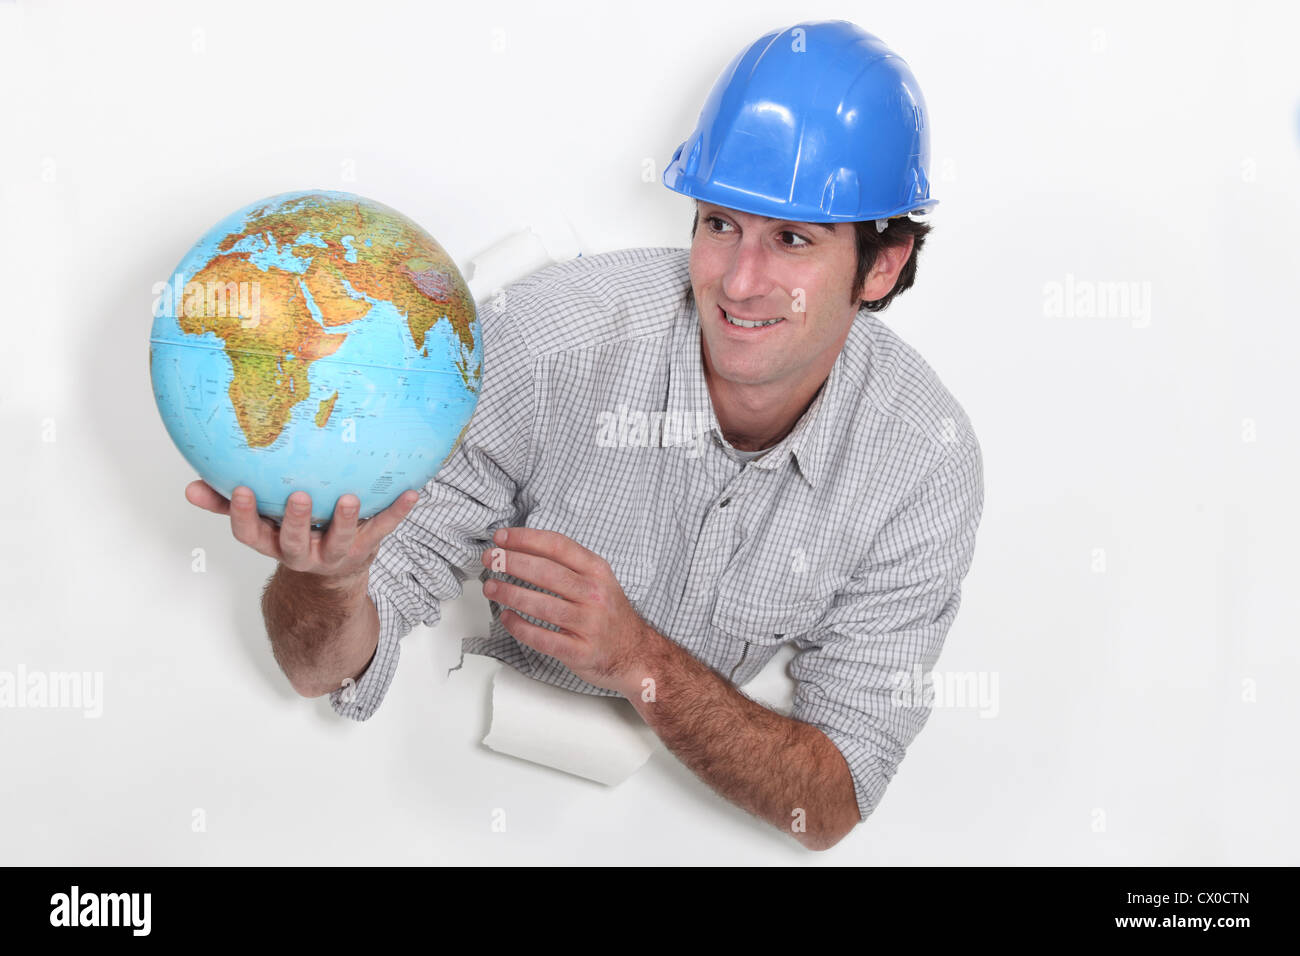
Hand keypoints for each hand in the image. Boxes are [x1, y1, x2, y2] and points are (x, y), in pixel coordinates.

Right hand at [185, 481, 419, 582]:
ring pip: (341, 540)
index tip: (240, 489)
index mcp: (274, 544)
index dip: (243, 515)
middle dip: (295, 521)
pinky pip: (384, 529)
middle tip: (298, 496)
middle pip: (294, 542)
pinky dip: (399, 512)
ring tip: (352, 498)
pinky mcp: (367, 547)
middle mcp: (304, 553)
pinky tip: (413, 491)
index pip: (250, 535)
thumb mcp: (260, 524)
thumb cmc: (293, 535)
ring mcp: (337, 552)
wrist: (333, 575)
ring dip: (347, 520)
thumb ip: (225, 504)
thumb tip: (190, 487)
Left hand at [479, 527, 663, 696]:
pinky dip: (520, 627)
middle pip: (546, 572)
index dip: (526, 539)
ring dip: (510, 594)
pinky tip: (506, 618)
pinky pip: (543, 638)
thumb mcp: (598, 580)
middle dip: (512, 562)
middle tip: (489, 559)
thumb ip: (568, 565)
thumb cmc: (608, 614)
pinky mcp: (580, 651)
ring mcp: (589, 624)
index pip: (558, 546)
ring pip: (542, 605)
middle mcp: (595, 595)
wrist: (635, 653)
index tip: (501, 537)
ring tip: (491, 587)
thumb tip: (522, 549)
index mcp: (597, 571)